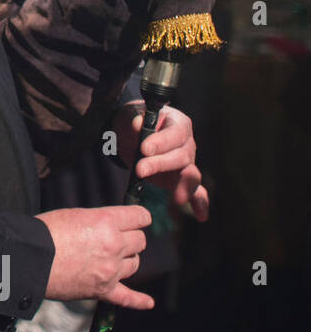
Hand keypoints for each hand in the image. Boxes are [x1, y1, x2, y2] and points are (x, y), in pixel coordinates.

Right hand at [37, 205, 153, 309]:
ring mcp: (110, 270)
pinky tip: (148, 302)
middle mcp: (113, 245)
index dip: (138, 217)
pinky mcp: (102, 290)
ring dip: (126, 259)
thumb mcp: (75, 214)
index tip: (136, 219)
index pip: (140, 217)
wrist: (28, 258)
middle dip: (130, 238)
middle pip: (140, 241)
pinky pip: (128, 297)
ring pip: (135, 263)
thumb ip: (99, 220)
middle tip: (114, 238)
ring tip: (110, 258)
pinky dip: (139, 301)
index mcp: (106, 222)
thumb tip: (111, 227)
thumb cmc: (44, 232)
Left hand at [115, 103, 207, 221]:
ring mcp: (186, 163)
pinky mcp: (181, 180)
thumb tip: (137, 123)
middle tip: (140, 170)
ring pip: (191, 176)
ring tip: (178, 200)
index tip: (144, 148)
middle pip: (181, 157)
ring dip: (184, 188)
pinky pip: (196, 192)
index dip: (161, 142)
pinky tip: (201, 216)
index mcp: (178, 124)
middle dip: (160, 165)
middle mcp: (187, 144)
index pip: (174, 134)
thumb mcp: (129, 116)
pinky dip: (200, 203)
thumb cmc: (132, 122)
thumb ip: (133, 119)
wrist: (132, 134)